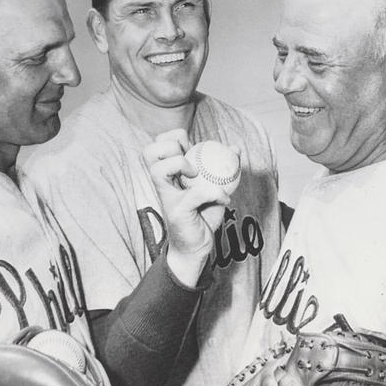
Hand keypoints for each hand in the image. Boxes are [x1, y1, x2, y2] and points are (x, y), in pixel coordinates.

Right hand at [143, 129, 233, 286]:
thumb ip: (223, 168)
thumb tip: (236, 148)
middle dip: (170, 146)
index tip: (191, 147)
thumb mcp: (214, 187)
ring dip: (179, 164)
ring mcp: (167, 197)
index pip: (157, 143)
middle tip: (190, 161)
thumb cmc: (202, 216)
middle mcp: (163, 183)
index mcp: (169, 173)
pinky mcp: (177, 212)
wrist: (196, 248)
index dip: (172, 136)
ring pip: (157, 169)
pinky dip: (215, 192)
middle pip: (149, 151)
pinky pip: (196, 193)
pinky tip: (224, 199)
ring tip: (196, 174)